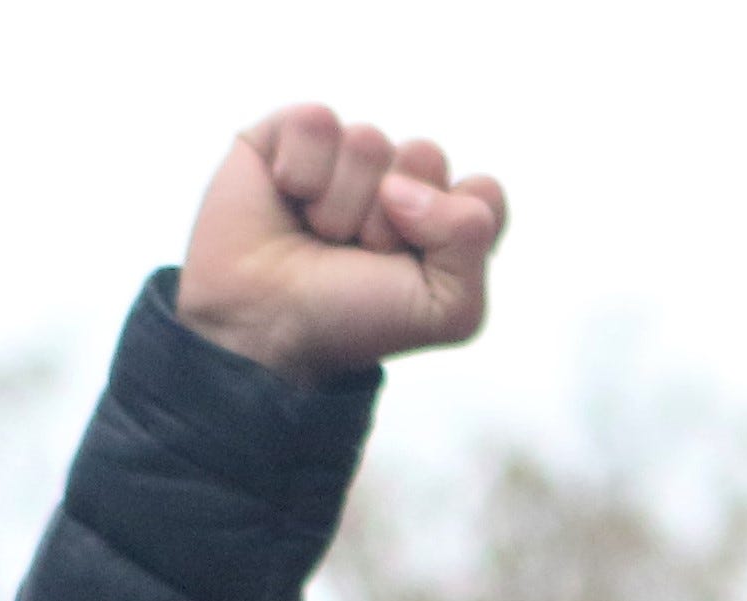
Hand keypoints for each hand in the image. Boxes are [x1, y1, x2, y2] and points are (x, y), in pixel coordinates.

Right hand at [176, 102, 506, 383]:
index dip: (449, 233)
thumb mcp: (447, 311)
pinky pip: (316, 122)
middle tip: (356, 254)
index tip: (410, 274)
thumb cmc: (350, 323)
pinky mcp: (290, 135)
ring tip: (316, 237)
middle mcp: (396, 183)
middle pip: (426, 155)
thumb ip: (473, 238)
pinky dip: (300, 172)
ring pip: (368, 141)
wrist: (263, 331)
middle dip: (390, 219)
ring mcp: (344, 156)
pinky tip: (285, 200)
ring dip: (340, 206)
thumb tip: (405, 180)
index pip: (483, 193)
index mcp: (439, 223)